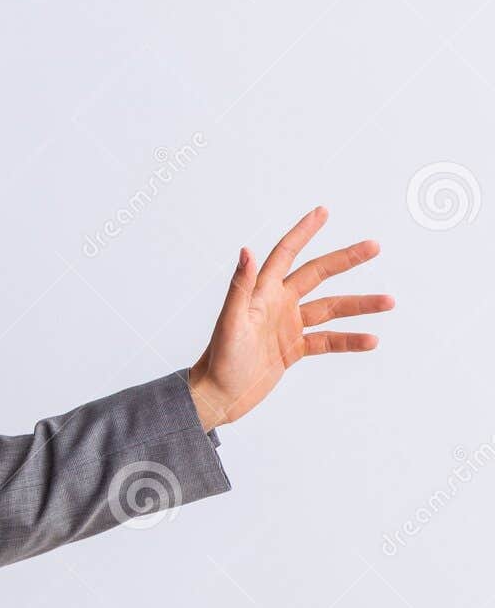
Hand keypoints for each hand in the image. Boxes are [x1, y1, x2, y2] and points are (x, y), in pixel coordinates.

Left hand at [187, 205, 394, 430]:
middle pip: (316, 274)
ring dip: (358, 305)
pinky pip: (327, 340)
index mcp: (260, 292)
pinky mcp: (292, 348)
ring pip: (330, 308)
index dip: (303, 232)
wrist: (218, 396)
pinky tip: (370, 340)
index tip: (323, 211)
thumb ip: (240, 287)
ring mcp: (286, 325)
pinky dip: (348, 339)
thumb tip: (246, 251)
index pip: (285, 254)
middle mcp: (276, 304)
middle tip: (374, 246)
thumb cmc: (219, 360)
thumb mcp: (231, 323)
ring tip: (389, 301)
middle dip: (345, 259)